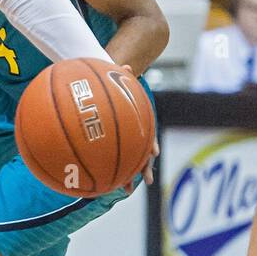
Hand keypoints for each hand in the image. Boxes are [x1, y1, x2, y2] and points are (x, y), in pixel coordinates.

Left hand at [115, 62, 156, 186]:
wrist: (105, 88)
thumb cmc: (110, 84)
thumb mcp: (115, 78)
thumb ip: (121, 73)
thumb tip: (125, 65)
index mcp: (136, 121)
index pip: (147, 134)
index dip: (150, 143)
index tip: (154, 152)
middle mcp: (133, 133)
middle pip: (139, 154)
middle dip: (141, 168)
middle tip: (143, 182)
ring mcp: (124, 140)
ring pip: (126, 161)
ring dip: (125, 175)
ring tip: (123, 191)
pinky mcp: (112, 143)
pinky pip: (109, 159)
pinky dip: (107, 169)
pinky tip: (102, 183)